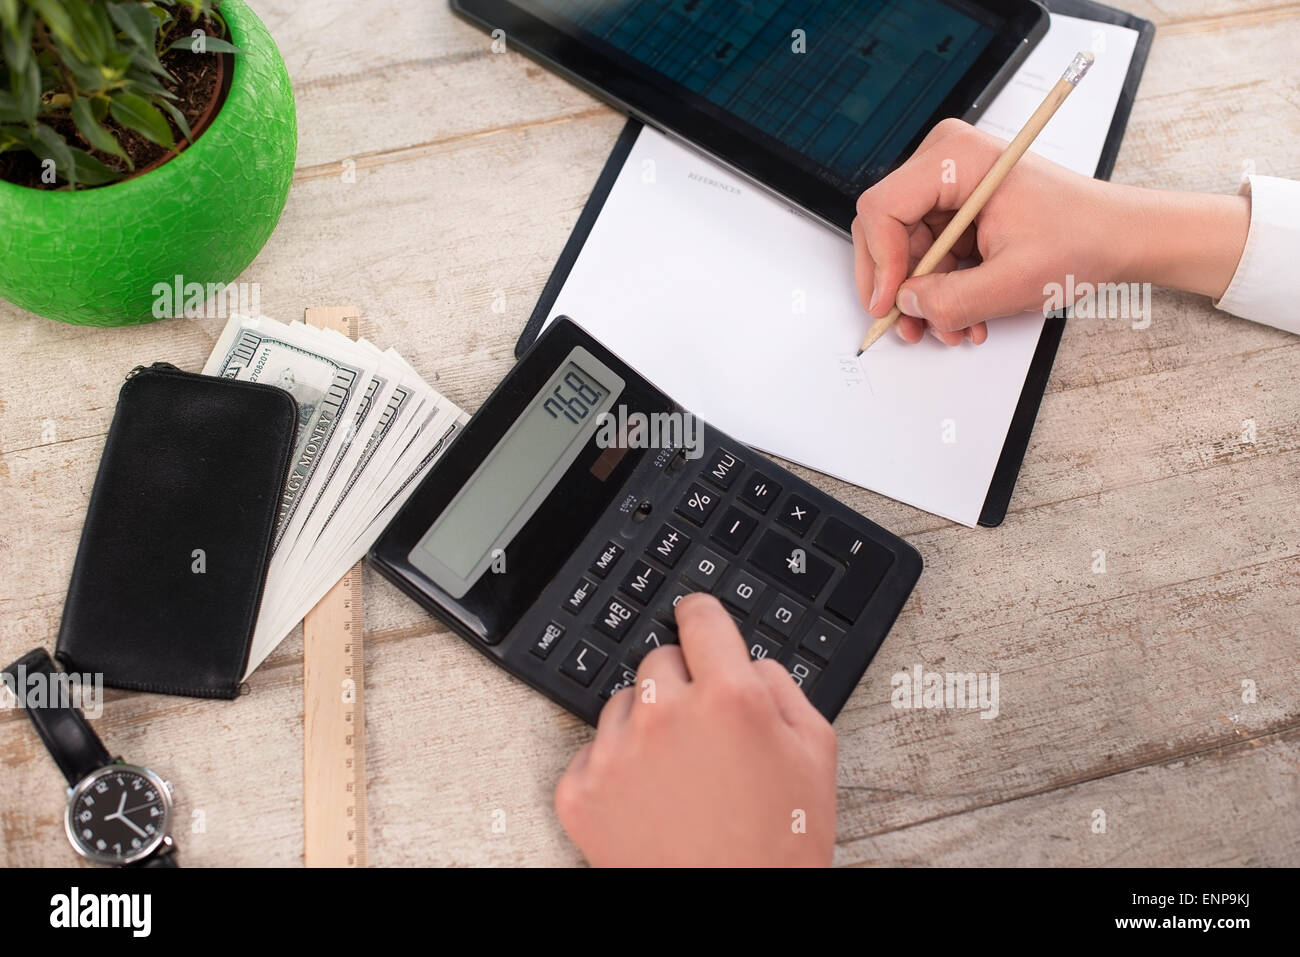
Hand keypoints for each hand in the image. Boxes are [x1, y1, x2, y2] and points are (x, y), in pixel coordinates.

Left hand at [554, 593, 837, 866]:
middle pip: (659, 660)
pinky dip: (614, 769)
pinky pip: (591, 753)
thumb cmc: (779, 847)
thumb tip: (748, 661)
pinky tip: (649, 799)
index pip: (700, 618)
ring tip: (680, 776)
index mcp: (728, 698)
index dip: (701, 616)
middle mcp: (665, 715)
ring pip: (623, 704)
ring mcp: (616, 754)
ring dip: (645, 724)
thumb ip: (782, 687)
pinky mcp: (581, 792)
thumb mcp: (815, 754)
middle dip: (681, 684)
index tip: (695, 617)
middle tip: (703, 732)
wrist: (733, 917)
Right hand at [853, 118, 1150, 344]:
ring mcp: (949, 187)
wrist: (1118, 235)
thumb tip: (907, 306)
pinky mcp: (956, 210)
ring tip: (948, 327)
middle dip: (899, 286)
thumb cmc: (1082, 236)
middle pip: (885, 231)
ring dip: (922, 297)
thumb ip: (952, 300)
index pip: (882, 208)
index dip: (880, 263)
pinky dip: (939, 289)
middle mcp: (945, 164)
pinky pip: (927, 255)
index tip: (891, 303)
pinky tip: (962, 313)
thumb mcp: (1013, 280)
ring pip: (904, 250)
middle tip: (909, 325)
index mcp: (956, 158)